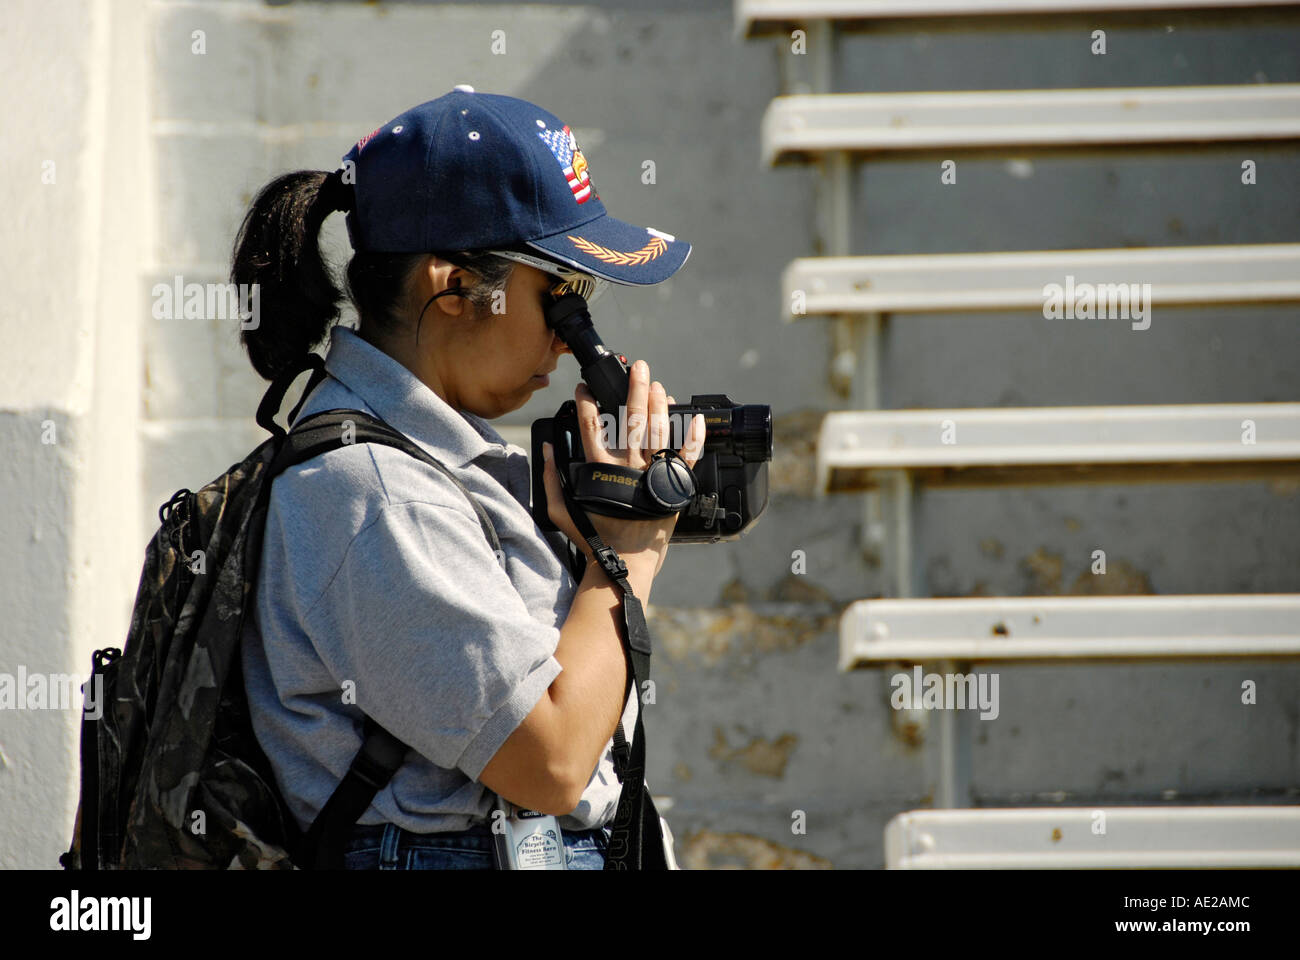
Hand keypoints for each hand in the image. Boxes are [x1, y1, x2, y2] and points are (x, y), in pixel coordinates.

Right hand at [542, 359, 704, 577]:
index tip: (585, 387)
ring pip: (657, 432)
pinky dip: (693, 437)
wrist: (625, 564)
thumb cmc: (594, 539)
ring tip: (659, 385)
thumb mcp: (562, 511)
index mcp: (600, 471)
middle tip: (639, 368)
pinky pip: (686, 458)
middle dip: (635, 389)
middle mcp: (628, 469)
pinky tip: (695, 417)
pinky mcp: (672, 487)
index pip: (592, 427)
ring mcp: (652, 476)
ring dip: (659, 405)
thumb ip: (551, 479)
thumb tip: (547, 448)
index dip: (587, 403)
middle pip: (631, 420)